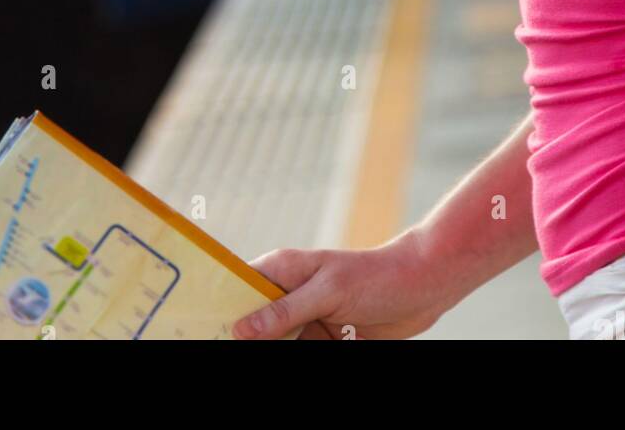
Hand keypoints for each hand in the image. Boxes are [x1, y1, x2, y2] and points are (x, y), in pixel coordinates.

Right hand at [233, 232, 452, 340]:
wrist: (422, 288)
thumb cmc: (374, 276)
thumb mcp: (328, 291)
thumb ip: (285, 310)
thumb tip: (242, 328)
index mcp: (281, 269)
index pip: (237, 287)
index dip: (220, 308)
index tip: (201, 329)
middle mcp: (287, 295)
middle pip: (252, 325)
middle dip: (242, 339)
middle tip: (219, 346)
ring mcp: (304, 320)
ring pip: (275, 344)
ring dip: (270, 348)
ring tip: (283, 344)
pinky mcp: (322, 339)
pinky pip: (299, 353)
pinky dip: (294, 355)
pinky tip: (321, 344)